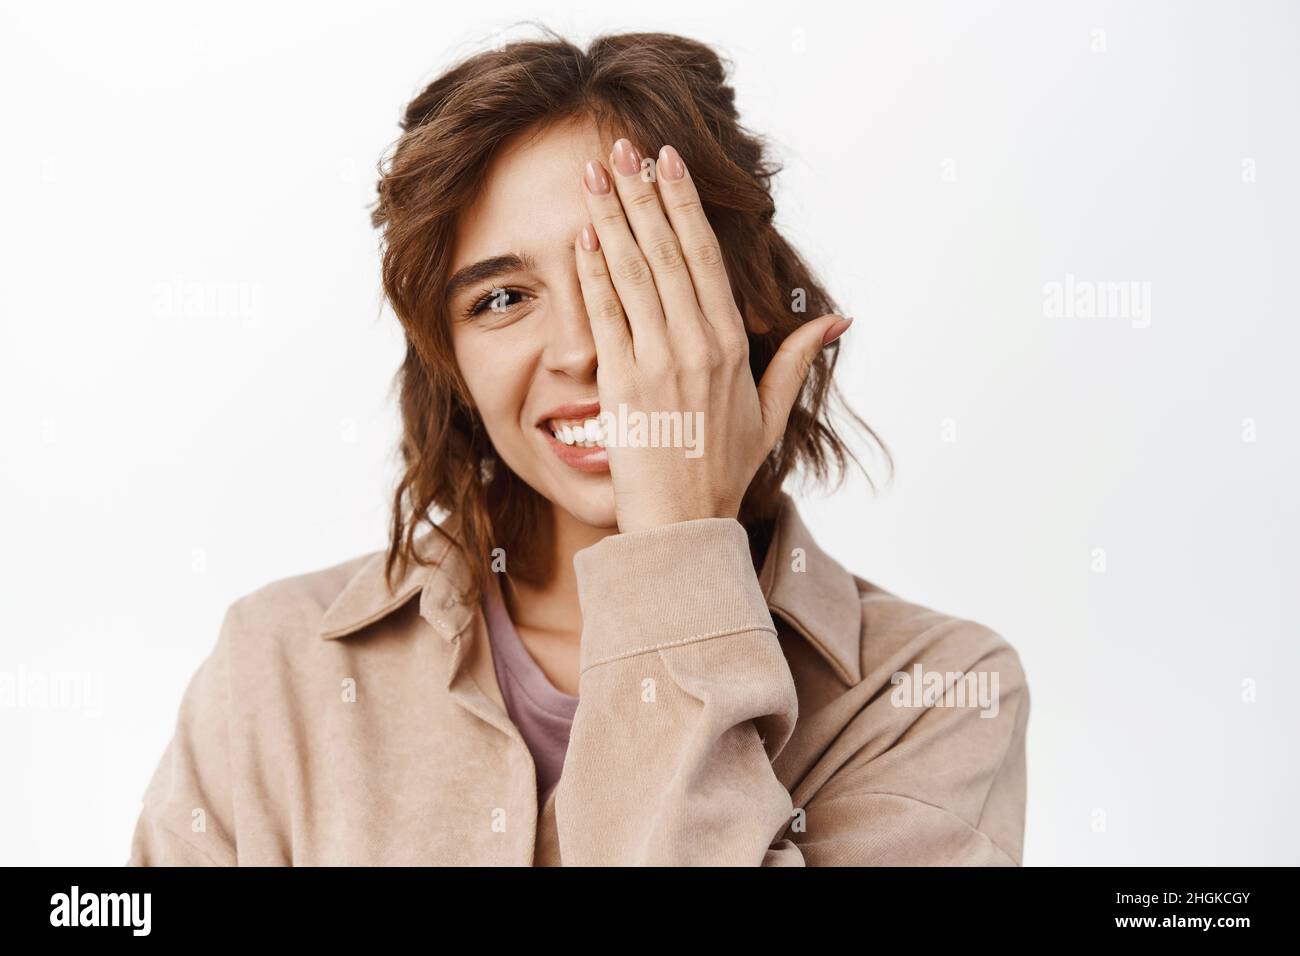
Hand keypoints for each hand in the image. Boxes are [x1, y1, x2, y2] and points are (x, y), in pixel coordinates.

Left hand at [574, 138, 851, 532]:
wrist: (684, 526)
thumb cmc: (723, 471)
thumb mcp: (769, 415)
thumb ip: (797, 360)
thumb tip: (839, 320)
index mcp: (732, 344)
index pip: (705, 258)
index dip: (683, 206)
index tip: (668, 164)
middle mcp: (698, 344)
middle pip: (666, 252)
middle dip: (643, 194)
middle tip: (621, 148)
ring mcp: (659, 362)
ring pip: (633, 273)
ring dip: (612, 218)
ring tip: (594, 174)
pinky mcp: (623, 384)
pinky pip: (606, 315)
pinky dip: (593, 273)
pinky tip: (583, 235)